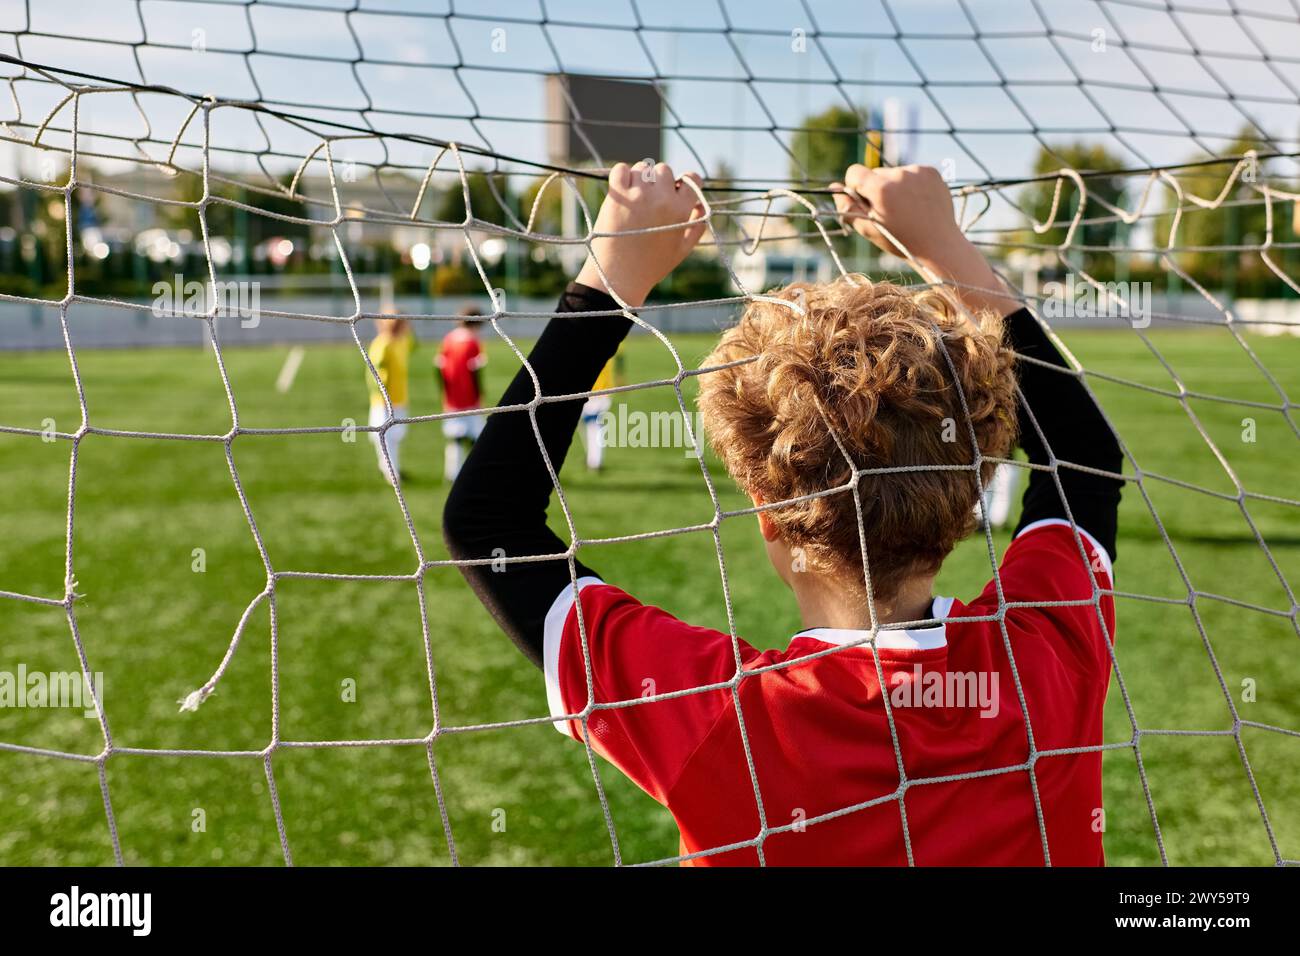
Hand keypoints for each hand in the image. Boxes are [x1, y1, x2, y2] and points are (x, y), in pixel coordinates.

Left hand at [574, 162, 706, 307]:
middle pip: (665, 170)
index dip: (685, 182)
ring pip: (642, 169)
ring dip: (640, 179)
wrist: (619, 277)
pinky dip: (621, 176)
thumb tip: (701, 204)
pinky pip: (621, 169)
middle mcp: (661, 198)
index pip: (692, 178)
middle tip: (651, 200)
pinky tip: (622, 191)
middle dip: (659, 182)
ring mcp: (638, 195)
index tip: (676, 189)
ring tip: (635, 200)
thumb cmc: (652, 266)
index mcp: (681, 210)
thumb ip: (697, 225)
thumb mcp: (682, 249)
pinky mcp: (617, 196)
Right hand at [832, 164, 1019, 318]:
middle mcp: (899, 175)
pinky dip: (911, 184)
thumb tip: (833, 187)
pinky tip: (917, 202)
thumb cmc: (900, 241)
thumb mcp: (869, 229)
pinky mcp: (931, 171)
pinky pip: (911, 172)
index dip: (855, 187)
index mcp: (881, 190)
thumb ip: (848, 208)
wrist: (939, 245)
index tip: (864, 202)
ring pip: (894, 173)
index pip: (854, 172)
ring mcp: (917, 172)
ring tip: (906, 209)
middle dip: (876, 188)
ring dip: (894, 186)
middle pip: (875, 173)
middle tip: (889, 212)